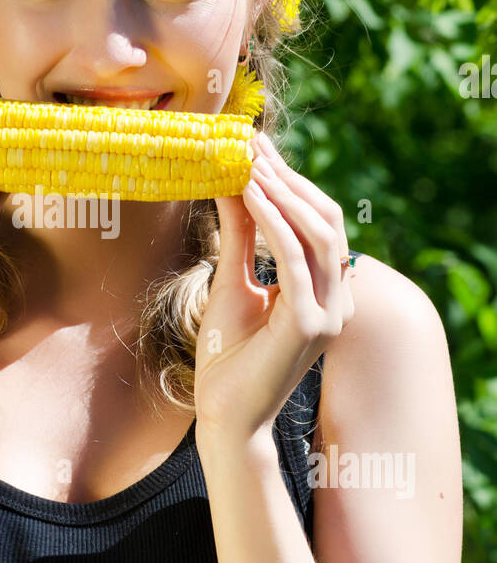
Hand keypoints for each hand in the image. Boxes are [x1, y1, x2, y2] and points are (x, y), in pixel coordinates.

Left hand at [194, 132, 355, 440]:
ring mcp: (330, 314)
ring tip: (250, 163)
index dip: (291, 182)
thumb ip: (240, 235)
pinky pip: (295, 260)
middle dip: (290, 179)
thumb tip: (233, 182)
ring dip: (283, 193)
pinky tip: (250, 196)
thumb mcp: (232, 281)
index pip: (319, 223)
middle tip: (253, 145)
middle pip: (326, 220)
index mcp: (325, 292)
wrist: (223, 417)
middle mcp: (337, 300)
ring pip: (319, 234)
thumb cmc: (227, 357)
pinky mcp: (310, 326)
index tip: (257, 148)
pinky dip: (273, 222)